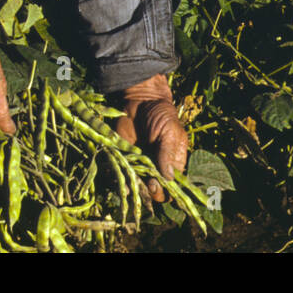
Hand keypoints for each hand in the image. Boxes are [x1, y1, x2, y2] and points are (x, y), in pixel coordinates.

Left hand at [108, 73, 187, 202]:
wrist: (140, 101)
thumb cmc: (161, 115)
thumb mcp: (169, 131)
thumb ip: (168, 153)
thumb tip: (169, 178)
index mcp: (173, 163)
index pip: (173, 187)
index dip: (167, 190)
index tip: (159, 184)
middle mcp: (157, 168)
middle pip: (155, 191)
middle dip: (151, 191)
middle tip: (149, 183)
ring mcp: (140, 165)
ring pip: (138, 186)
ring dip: (135, 187)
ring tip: (134, 181)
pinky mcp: (124, 159)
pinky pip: (122, 175)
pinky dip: (120, 179)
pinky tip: (120, 178)